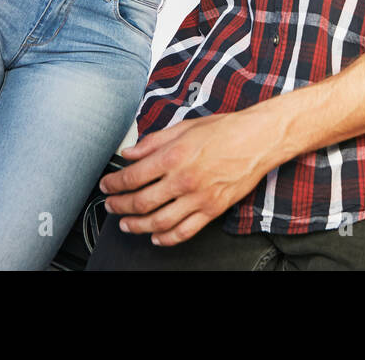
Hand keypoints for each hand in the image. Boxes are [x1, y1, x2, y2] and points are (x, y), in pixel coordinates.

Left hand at [97, 111, 278, 245]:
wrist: (258, 139)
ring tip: (126, 224)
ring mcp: (198, 198)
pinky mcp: (212, 210)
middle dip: (119, 206)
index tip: (107, 186)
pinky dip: (167, 238)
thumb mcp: (184, 126)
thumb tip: (130, 153)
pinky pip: (185, 231)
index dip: (114, 185)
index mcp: (173, 156)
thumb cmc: (225, 130)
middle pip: (141, 202)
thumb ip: (153, 142)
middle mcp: (183, 179)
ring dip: (137, 226)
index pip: (133, 177)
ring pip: (159, 221)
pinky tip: (156, 237)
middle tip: (110, 206)